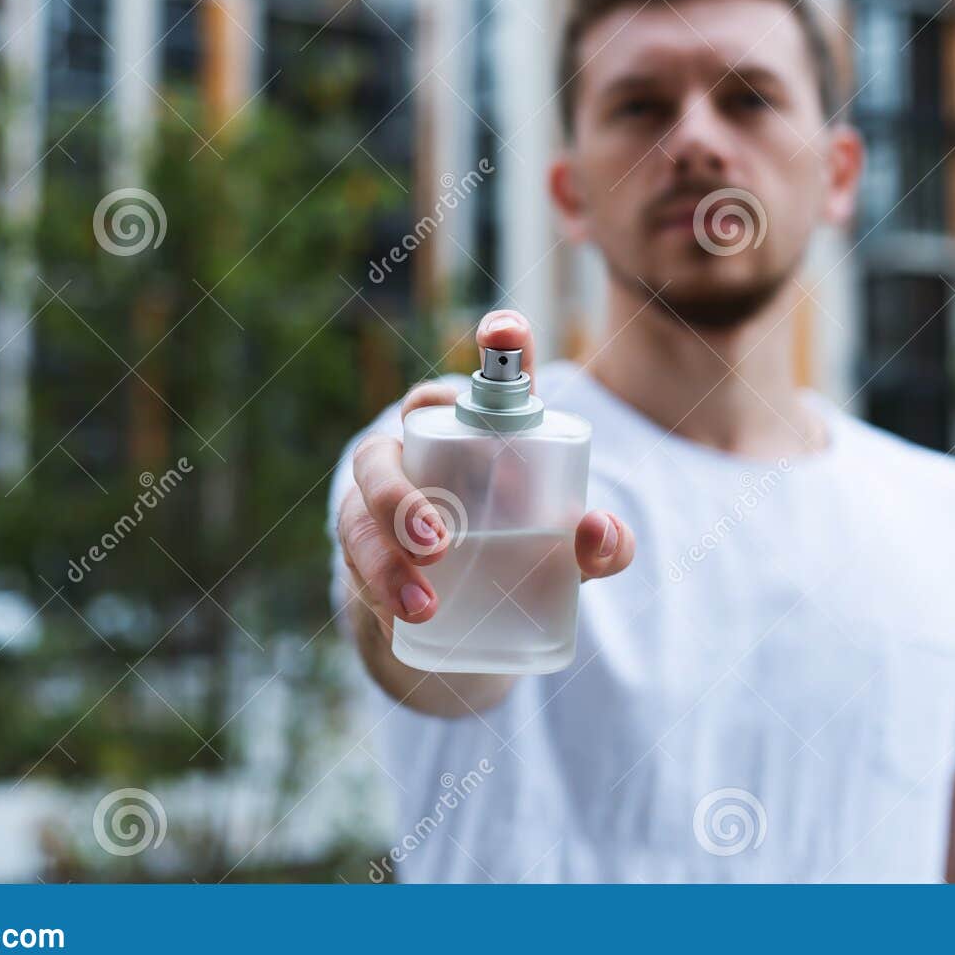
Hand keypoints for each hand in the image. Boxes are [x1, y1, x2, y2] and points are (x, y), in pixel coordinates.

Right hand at [336, 309, 635, 635]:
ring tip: (422, 603)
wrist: (469, 603)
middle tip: (439, 541)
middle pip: (382, 458)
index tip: (505, 335)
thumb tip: (599, 532)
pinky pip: (354, 571)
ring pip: (357, 521)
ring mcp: (372, 511)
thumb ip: (600, 543)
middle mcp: (408, 459)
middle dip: (399, 497)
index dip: (492, 351)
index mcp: (461, 432)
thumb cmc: (520, 543)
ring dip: (383, 562)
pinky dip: (377, 595)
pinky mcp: (360, 562)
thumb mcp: (562, 542)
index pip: (470, 383)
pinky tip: (405, 620)